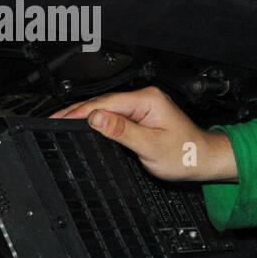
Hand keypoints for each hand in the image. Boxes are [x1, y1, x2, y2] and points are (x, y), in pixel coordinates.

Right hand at [49, 86, 236, 182]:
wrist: (205, 159)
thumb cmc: (186, 154)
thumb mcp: (151, 147)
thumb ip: (122, 131)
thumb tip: (96, 118)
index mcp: (147, 100)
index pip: (105, 103)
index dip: (79, 112)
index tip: (58, 120)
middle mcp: (145, 98)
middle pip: (102, 103)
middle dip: (76, 112)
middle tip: (51, 122)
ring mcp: (144, 105)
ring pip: (107, 108)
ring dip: (84, 115)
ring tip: (61, 122)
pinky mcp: (143, 115)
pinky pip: (115, 114)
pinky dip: (98, 120)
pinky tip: (85, 125)